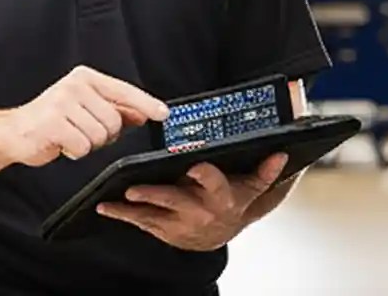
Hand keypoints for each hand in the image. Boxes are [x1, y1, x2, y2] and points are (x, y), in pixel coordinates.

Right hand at [0, 66, 168, 166]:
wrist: (13, 132)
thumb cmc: (50, 121)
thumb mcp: (84, 108)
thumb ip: (113, 109)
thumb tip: (141, 114)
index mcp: (85, 78)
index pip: (123, 91)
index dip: (146, 103)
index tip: (162, 114)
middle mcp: (75, 86)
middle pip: (114, 121)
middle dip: (104, 135)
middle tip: (83, 132)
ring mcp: (62, 103)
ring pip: (100, 136)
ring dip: (88, 144)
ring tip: (70, 136)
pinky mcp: (53, 123)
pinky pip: (83, 147)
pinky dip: (75, 152)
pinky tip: (61, 143)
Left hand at [96, 152, 288, 250]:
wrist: (219, 233)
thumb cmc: (233, 201)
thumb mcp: (251, 187)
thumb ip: (266, 171)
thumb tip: (281, 154)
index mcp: (221, 197)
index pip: (214, 183)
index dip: (205, 176)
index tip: (195, 165)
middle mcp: (199, 211)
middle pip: (176, 201)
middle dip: (156, 195)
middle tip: (136, 188)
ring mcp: (179, 222)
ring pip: (153, 214)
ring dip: (133, 207)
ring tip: (115, 198)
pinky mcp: (162, 228)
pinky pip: (140, 222)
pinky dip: (122, 215)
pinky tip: (105, 206)